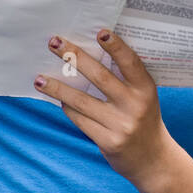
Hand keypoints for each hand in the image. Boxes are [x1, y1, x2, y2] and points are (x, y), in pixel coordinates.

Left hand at [36, 29, 172, 186]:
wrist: (153, 160)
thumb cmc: (144, 119)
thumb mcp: (143, 97)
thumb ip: (124, 80)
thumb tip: (86, 56)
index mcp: (146, 89)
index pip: (131, 63)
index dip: (116, 47)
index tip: (100, 32)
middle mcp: (135, 105)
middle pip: (99, 77)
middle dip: (74, 57)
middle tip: (54, 43)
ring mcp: (121, 125)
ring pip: (81, 101)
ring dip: (57, 88)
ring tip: (39, 79)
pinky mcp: (109, 141)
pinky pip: (80, 120)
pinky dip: (67, 108)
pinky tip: (58, 100)